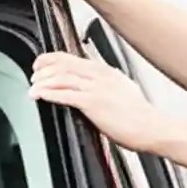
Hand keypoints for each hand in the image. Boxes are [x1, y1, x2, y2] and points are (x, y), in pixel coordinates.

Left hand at [29, 52, 172, 152]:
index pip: (74, 58)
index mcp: (107, 72)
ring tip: (33, 87)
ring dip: (43, 82)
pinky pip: (65, 94)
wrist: (153, 128)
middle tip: (33, 76)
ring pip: (62, 77)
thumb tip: (95, 88)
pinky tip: (40, 95)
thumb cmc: (141, 116)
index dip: (53, 59)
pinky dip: (49, 93)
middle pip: (64, 64)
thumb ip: (108, 85)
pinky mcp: (93, 103)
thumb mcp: (124, 91)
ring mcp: (97, 88)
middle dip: (44, 68)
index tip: (42, 64)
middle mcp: (100, 76)